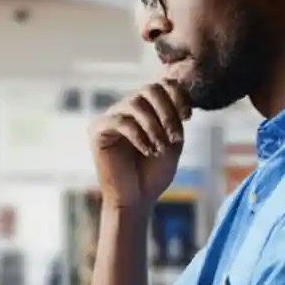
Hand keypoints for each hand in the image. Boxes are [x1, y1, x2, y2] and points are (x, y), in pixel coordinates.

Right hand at [89, 81, 192, 209]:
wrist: (136, 200)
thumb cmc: (154, 173)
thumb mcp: (173, 140)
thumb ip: (175, 116)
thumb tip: (176, 91)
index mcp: (146, 109)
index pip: (161, 85)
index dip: (177, 95)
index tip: (187, 117)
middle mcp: (126, 108)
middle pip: (149, 89)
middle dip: (167, 111)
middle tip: (174, 137)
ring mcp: (111, 117)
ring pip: (135, 103)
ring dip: (154, 126)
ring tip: (160, 148)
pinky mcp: (97, 130)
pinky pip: (120, 121)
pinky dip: (138, 135)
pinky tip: (147, 151)